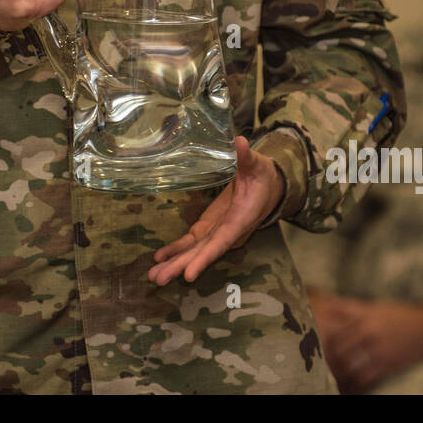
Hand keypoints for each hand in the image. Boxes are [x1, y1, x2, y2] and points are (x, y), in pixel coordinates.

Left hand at [147, 136, 284, 285]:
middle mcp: (228, 232)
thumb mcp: (256, 165)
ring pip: (194, 251)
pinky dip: (176, 250)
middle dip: (181, 265)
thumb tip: (239, 143)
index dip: (205, 258)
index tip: (189, 274)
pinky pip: (191, 242)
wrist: (269, 187)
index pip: (221, 242)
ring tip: (154, 275)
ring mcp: (216, 231)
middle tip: (159, 279)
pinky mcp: (208, 227)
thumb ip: (246, 157)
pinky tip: (159, 259)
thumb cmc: (264, 176)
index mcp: (240, 220)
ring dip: (174, 262)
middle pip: (203, 252)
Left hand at [311, 295, 422, 392]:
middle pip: (338, 341)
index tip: (312, 328)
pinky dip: (354, 380)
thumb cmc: (405, 315)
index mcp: (367, 312)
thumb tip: (333, 306)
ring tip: (328, 371)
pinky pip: (365, 376)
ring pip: (348, 360)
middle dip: (326, 348)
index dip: (322, 322)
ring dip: (337, 366)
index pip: (336, 315)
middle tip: (316, 354)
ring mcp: (378, 349)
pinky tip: (348, 382)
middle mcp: (369, 330)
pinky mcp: (387, 364)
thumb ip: (358, 309)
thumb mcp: (380, 306)